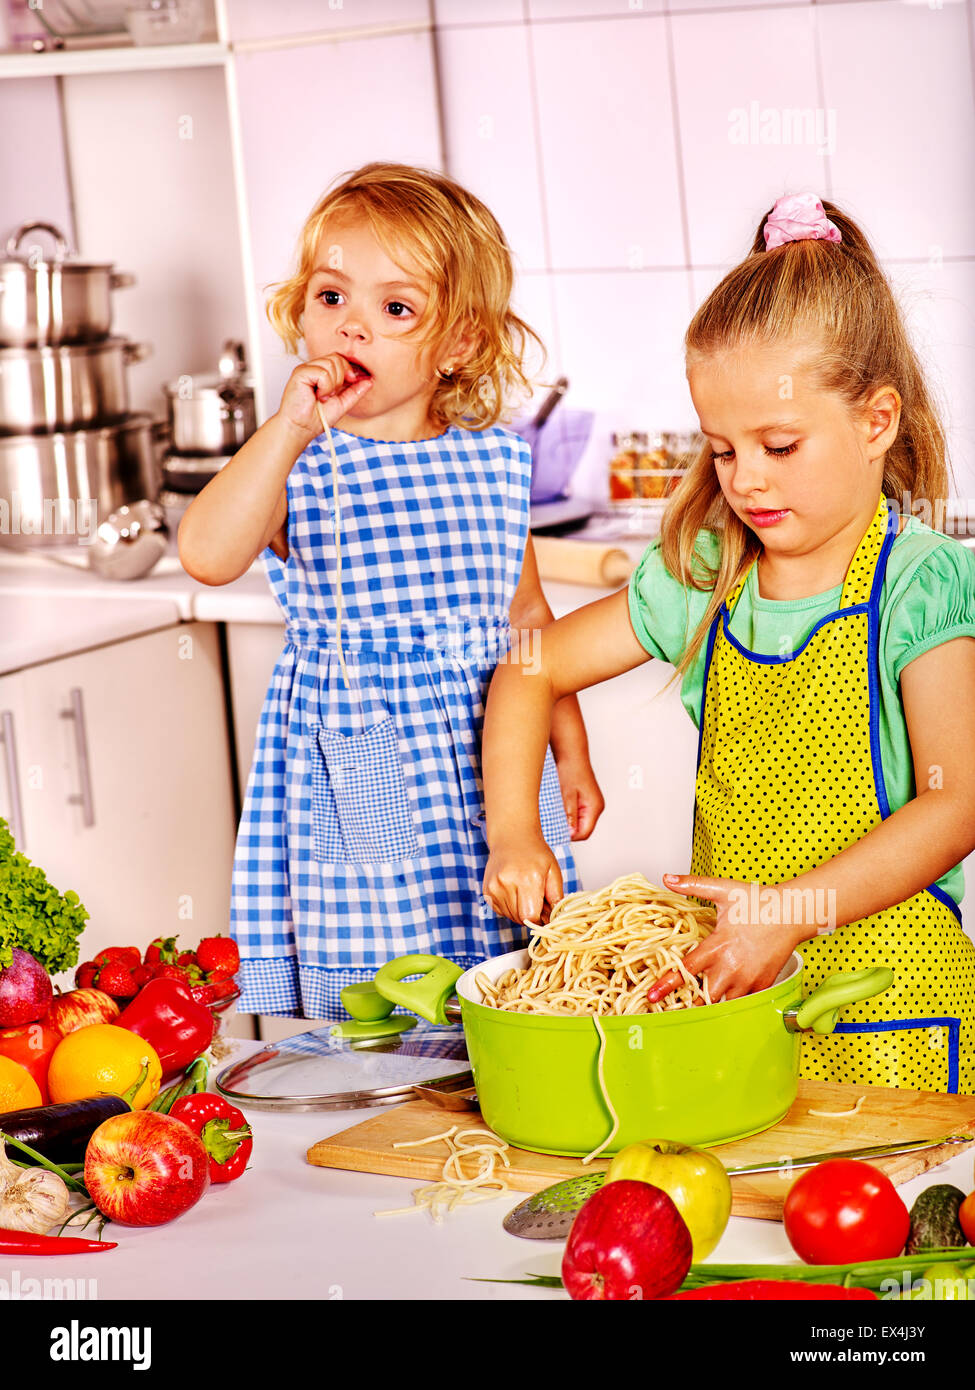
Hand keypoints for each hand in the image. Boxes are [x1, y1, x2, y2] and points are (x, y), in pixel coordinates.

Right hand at [276, 354, 372, 441]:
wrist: (302, 429)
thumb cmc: (316, 418)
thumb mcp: (342, 404)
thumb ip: (355, 392)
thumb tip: (370, 381)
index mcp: (321, 373)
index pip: (339, 359)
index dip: (348, 369)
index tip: (351, 381)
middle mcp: (313, 368)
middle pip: (336, 358)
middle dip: (340, 378)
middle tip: (331, 395)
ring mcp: (306, 369)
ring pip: (330, 364)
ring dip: (332, 385)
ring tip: (323, 397)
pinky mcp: (300, 373)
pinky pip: (323, 373)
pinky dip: (325, 387)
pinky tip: (317, 396)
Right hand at [483, 833, 563, 925]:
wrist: (512, 837)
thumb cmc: (534, 853)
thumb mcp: (553, 871)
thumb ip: (557, 897)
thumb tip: (556, 918)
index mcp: (527, 879)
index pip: (531, 916)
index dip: (540, 919)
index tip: (545, 914)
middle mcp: (507, 883)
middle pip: (520, 918)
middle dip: (531, 915)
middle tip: (537, 901)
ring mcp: (494, 887)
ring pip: (510, 916)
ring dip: (520, 912)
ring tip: (526, 894)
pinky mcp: (487, 890)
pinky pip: (501, 911)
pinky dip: (510, 907)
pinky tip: (515, 892)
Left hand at [555, 753, 604, 840]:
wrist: (571, 754)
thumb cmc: (571, 770)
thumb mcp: (567, 794)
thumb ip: (570, 815)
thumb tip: (570, 832)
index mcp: (595, 807)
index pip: (585, 833)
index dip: (570, 836)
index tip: (556, 833)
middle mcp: (596, 807)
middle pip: (582, 829)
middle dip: (568, 829)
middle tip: (553, 823)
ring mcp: (591, 804)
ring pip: (579, 822)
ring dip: (567, 821)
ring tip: (556, 812)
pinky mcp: (585, 801)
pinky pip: (577, 814)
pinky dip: (567, 814)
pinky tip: (559, 807)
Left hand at [645, 875, 806, 1004]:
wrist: (792, 913)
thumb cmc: (759, 902)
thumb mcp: (723, 890)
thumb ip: (693, 885)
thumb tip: (667, 878)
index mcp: (718, 945)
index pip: (685, 970)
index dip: (667, 984)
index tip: (652, 996)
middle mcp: (731, 967)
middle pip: (704, 996)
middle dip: (691, 999)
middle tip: (680, 1000)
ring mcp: (748, 979)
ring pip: (724, 1004)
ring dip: (712, 1003)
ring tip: (702, 1000)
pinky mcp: (763, 984)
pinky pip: (744, 1003)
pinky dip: (734, 1001)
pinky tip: (728, 993)